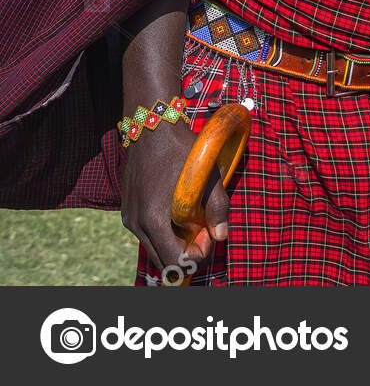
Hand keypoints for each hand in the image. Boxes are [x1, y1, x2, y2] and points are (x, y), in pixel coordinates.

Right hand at [121, 124, 227, 282]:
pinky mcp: (127, 210)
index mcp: (154, 220)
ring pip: (153, 247)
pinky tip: (177, 211)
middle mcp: (136, 224)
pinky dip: (163, 231)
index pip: (173, 261)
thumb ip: (217, 208)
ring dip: (174, 242)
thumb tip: (222, 236)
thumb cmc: (183, 151)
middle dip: (186, 253)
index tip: (209, 237)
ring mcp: (129, 217)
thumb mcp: (208, 177)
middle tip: (204, 232)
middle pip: (162, 260)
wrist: (152, 128)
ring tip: (193, 220)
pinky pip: (146, 233)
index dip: (196, 256)